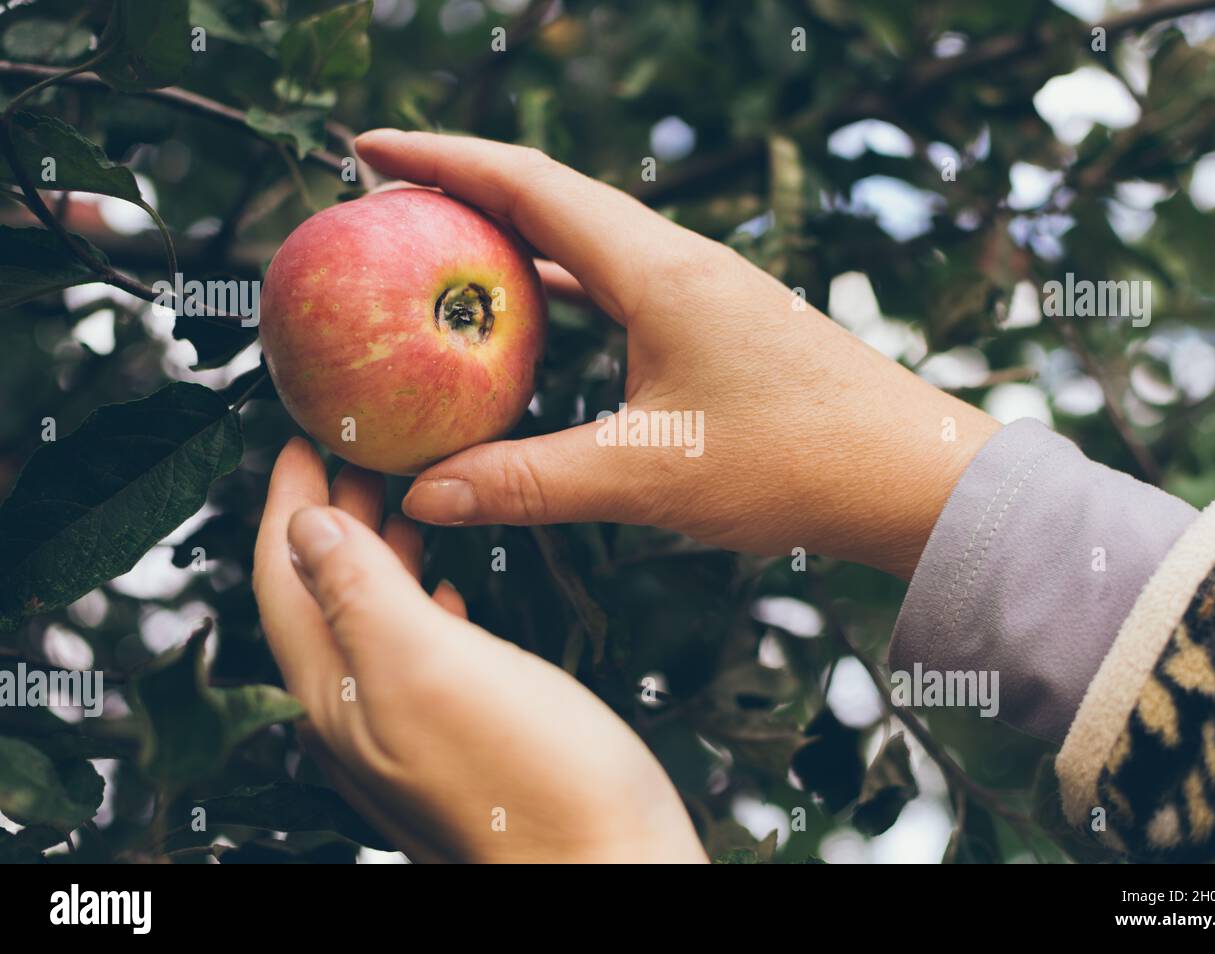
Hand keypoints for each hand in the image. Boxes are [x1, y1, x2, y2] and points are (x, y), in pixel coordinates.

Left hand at [252, 438, 706, 862]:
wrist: (607, 868)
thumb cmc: (531, 780)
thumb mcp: (430, 668)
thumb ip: (363, 594)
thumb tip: (307, 527)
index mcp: (339, 694)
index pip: (286, 578)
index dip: (287, 501)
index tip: (302, 436)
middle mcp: (361, 715)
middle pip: (327, 593)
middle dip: (333, 514)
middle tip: (356, 446)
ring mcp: (411, 730)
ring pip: (376, 618)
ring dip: (382, 551)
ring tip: (404, 494)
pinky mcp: (462, 737)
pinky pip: (421, 652)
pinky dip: (425, 602)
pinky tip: (452, 589)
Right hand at [355, 130, 1000, 578]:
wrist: (913, 474)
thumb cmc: (795, 463)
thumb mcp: (649, 475)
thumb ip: (530, 483)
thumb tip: (424, 497)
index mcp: (658, 268)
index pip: (527, 185)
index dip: (439, 159)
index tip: (365, 146)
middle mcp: (679, 260)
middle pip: (553, 197)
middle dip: (465, 188)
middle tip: (389, 201)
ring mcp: (704, 288)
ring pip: (588, 241)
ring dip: (515, 237)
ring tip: (446, 249)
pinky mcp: (720, 323)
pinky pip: (618, 284)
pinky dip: (562, 288)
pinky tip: (538, 315)